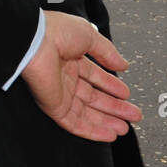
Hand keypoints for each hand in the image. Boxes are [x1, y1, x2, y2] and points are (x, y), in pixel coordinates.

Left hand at [20, 10, 141, 142]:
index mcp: (70, 58)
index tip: (126, 94)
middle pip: (94, 97)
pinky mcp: (54, 106)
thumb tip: (123, 64)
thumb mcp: (89, 35)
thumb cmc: (54, 31)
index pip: (95, 76)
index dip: (112, 86)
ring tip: (124, 128)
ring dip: (107, 122)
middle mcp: (64, 76)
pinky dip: (92, 131)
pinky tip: (108, 134)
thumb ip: (107, 52)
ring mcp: (59, 92)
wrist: (33, 41)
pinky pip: (75, 123)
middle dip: (114, 108)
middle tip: (132, 115)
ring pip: (86, 113)